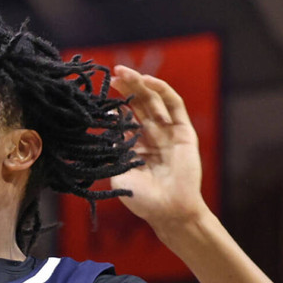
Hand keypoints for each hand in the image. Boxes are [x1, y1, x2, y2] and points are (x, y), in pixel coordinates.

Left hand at [112, 66, 207, 232]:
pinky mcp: (183, 131)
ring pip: (154, 100)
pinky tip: (147, 81)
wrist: (169, 211)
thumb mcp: (119, 172)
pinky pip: (174, 105)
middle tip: (112, 73)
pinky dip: (162, 90)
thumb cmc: (142, 199)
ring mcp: (168, 132)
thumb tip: (105, 127)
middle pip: (138, 104)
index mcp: (135, 146)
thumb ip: (113, 150)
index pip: (124, 118)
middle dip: (126, 87)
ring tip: (124, 72)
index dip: (114, 104)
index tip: (98, 94)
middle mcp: (151, 136)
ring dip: (140, 84)